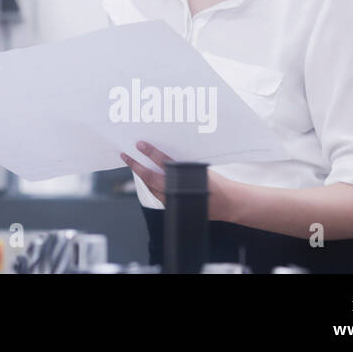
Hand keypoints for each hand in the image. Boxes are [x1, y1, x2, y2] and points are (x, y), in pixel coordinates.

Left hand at [120, 141, 239, 222]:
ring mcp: (172, 201)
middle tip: (126, 155)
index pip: (162, 161)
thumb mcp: (196, 167)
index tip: (140, 144)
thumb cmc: (214, 183)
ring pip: (150, 187)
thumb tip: (159, 154)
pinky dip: (151, 185)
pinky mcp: (172, 207)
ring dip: (142, 175)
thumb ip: (178, 162)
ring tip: (134, 164)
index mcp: (183, 177)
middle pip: (150, 177)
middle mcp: (176, 191)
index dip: (150, 152)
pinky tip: (147, 177)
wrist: (226, 202)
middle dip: (136, 165)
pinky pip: (156, 194)